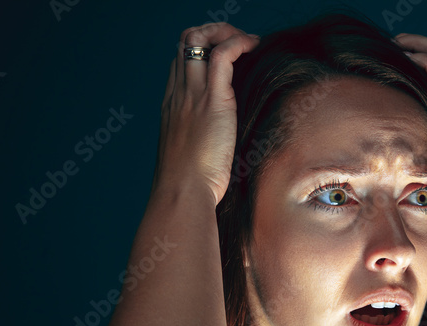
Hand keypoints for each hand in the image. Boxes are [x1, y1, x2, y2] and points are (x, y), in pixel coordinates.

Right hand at [152, 22, 259, 204]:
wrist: (183, 193)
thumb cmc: (190, 186)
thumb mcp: (190, 159)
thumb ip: (200, 145)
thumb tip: (220, 151)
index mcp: (171, 106)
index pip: (180, 62)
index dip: (201, 51)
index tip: (224, 59)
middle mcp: (178, 94)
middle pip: (185, 42)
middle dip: (211, 33)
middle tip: (238, 45)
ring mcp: (192, 94)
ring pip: (198, 39)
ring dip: (225, 32)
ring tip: (248, 43)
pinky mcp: (212, 100)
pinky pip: (222, 55)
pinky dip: (238, 43)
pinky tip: (254, 47)